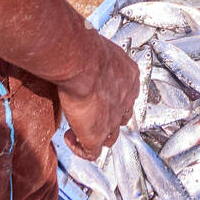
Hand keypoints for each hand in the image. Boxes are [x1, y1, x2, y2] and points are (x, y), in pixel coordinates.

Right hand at [57, 31, 138, 159]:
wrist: (81, 60)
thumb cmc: (85, 46)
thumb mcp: (96, 46)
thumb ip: (93, 55)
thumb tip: (79, 48)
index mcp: (130, 75)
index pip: (126, 93)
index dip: (112, 97)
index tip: (95, 93)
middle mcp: (127, 99)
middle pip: (121, 116)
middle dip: (107, 118)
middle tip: (88, 113)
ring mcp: (113, 120)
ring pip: (110, 137)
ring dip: (94, 135)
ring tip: (78, 128)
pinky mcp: (96, 135)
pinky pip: (92, 153)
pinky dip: (80, 148)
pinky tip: (69, 137)